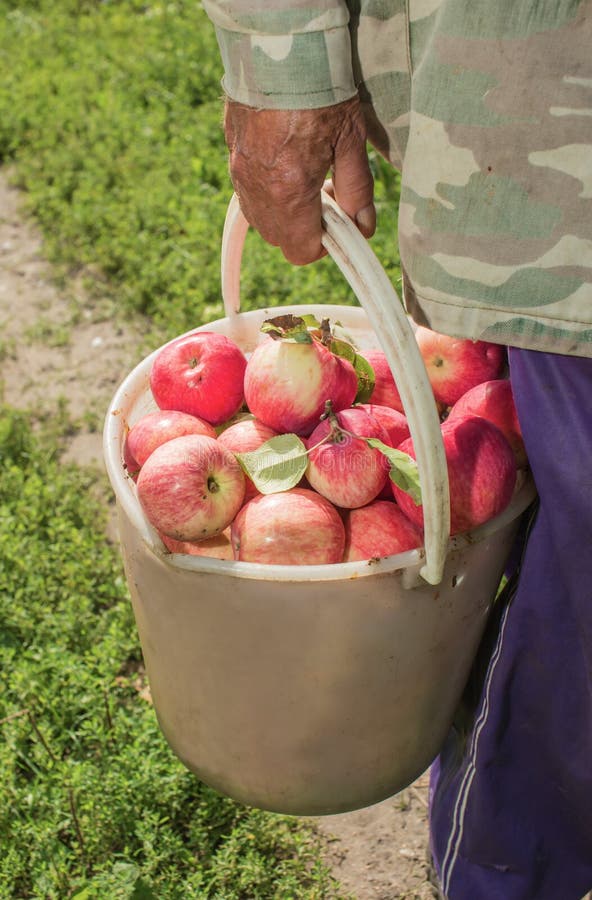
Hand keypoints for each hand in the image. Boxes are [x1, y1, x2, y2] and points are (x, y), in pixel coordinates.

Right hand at [224, 96, 374, 264]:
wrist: (279, 46)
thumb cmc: (320, 90)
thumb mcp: (351, 141)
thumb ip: (357, 190)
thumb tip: (364, 226)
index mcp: (291, 192)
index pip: (301, 251)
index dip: (323, 245)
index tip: (337, 223)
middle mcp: (259, 189)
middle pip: (279, 240)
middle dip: (302, 229)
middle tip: (323, 196)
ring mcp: (240, 173)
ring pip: (260, 219)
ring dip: (283, 212)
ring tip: (303, 178)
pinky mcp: (232, 154)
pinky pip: (247, 192)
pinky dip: (266, 192)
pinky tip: (284, 164)